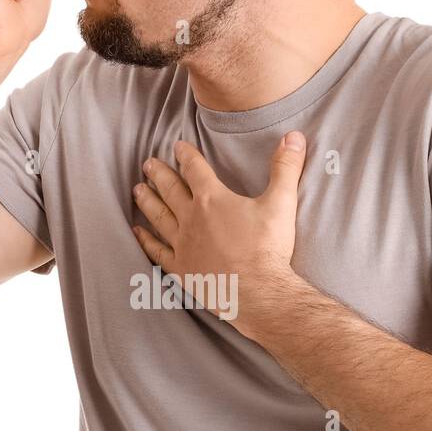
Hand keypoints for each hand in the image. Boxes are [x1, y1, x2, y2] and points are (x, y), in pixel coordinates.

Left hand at [130, 131, 305, 331]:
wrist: (259, 294)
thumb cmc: (269, 249)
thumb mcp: (282, 203)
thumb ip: (285, 168)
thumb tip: (294, 136)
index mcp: (212, 199)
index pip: (194, 169)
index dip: (185, 155)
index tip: (177, 146)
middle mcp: (191, 218)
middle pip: (170, 190)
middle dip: (159, 174)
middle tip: (148, 164)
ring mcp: (183, 245)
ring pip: (159, 217)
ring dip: (147, 201)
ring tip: (137, 190)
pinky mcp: (181, 269)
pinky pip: (157, 251)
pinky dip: (146, 240)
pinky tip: (138, 233)